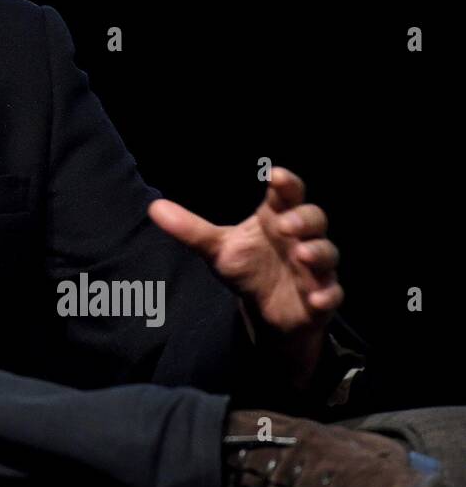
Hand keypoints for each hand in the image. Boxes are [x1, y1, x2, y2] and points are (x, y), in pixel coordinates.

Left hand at [147, 166, 339, 384]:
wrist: (267, 311)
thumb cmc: (248, 268)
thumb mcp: (217, 249)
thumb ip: (190, 229)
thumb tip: (154, 208)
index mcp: (276, 218)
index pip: (288, 194)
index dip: (286, 183)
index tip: (274, 175)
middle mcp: (300, 238)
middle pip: (314, 218)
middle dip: (302, 219)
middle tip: (284, 224)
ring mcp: (315, 267)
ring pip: (327, 253)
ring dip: (317, 252)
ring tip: (300, 254)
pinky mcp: (322, 295)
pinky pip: (333, 292)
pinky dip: (327, 293)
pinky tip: (316, 296)